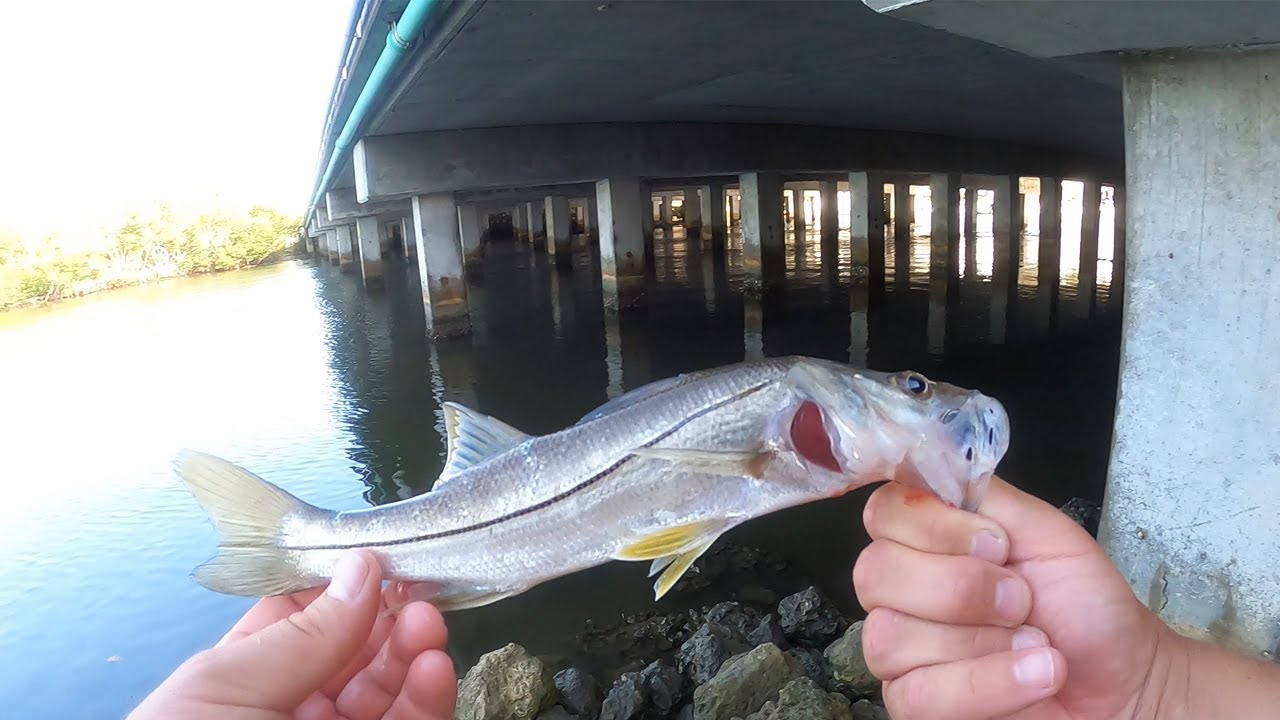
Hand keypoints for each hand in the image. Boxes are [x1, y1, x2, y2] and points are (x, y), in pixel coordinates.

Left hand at [129, 550, 456, 719]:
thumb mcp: (223, 690)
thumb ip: (301, 634)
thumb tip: (361, 569)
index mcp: (242, 683)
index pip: (302, 619)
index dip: (342, 586)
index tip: (380, 558)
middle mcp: (295, 712)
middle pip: (356, 652)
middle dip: (389, 617)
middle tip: (418, 591)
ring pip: (390, 691)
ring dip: (415, 653)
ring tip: (430, 627)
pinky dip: (428, 696)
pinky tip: (434, 667)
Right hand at [852, 476, 1178, 719]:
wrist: (1125, 681)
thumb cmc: (1087, 607)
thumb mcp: (1046, 531)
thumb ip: (984, 497)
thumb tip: (928, 459)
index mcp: (927, 541)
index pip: (882, 512)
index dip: (933, 527)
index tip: (996, 544)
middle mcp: (902, 592)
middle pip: (876, 574)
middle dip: (962, 589)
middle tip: (1021, 600)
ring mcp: (901, 652)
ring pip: (892, 638)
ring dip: (983, 643)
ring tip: (1035, 645)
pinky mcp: (914, 705)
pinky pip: (920, 694)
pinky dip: (990, 684)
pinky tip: (1034, 678)